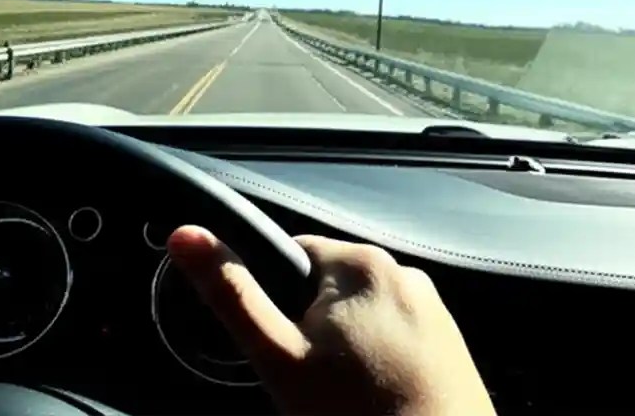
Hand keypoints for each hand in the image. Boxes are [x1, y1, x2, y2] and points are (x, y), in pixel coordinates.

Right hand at [168, 227, 493, 415]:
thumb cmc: (357, 414)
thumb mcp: (279, 358)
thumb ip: (232, 294)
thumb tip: (184, 236)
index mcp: (359, 262)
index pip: (291, 256)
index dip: (277, 305)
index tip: (287, 349)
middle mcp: (405, 273)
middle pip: (328, 291)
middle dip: (315, 331)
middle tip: (317, 382)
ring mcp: (435, 309)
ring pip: (363, 319)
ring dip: (349, 349)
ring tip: (350, 396)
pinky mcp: (451, 343)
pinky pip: (397, 340)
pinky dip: (381, 364)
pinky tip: (377, 399)